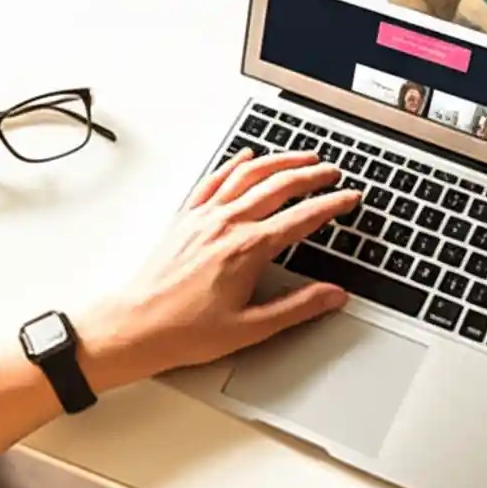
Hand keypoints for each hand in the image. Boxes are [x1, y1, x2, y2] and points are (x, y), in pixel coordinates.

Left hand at [75, 149, 359, 390]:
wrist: (136, 326)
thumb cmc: (185, 330)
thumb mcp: (252, 328)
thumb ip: (298, 307)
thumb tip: (332, 295)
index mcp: (248, 249)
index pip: (302, 218)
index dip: (332, 205)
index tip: (350, 198)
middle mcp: (226, 224)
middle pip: (279, 186)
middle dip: (312, 174)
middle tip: (333, 171)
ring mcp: (204, 217)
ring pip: (248, 174)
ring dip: (279, 160)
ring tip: (301, 157)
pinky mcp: (186, 218)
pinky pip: (215, 180)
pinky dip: (235, 164)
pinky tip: (246, 157)